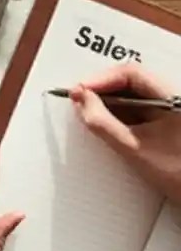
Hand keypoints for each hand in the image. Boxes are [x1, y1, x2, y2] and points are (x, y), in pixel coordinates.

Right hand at [69, 64, 180, 204]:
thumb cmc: (178, 176)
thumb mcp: (133, 148)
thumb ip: (103, 122)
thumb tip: (81, 100)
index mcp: (173, 98)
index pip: (132, 74)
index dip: (101, 79)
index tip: (80, 91)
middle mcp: (174, 99)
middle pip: (131, 82)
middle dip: (102, 89)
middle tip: (79, 100)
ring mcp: (171, 111)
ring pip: (133, 95)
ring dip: (109, 102)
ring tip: (89, 112)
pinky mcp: (166, 122)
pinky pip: (138, 110)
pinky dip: (119, 114)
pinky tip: (107, 124)